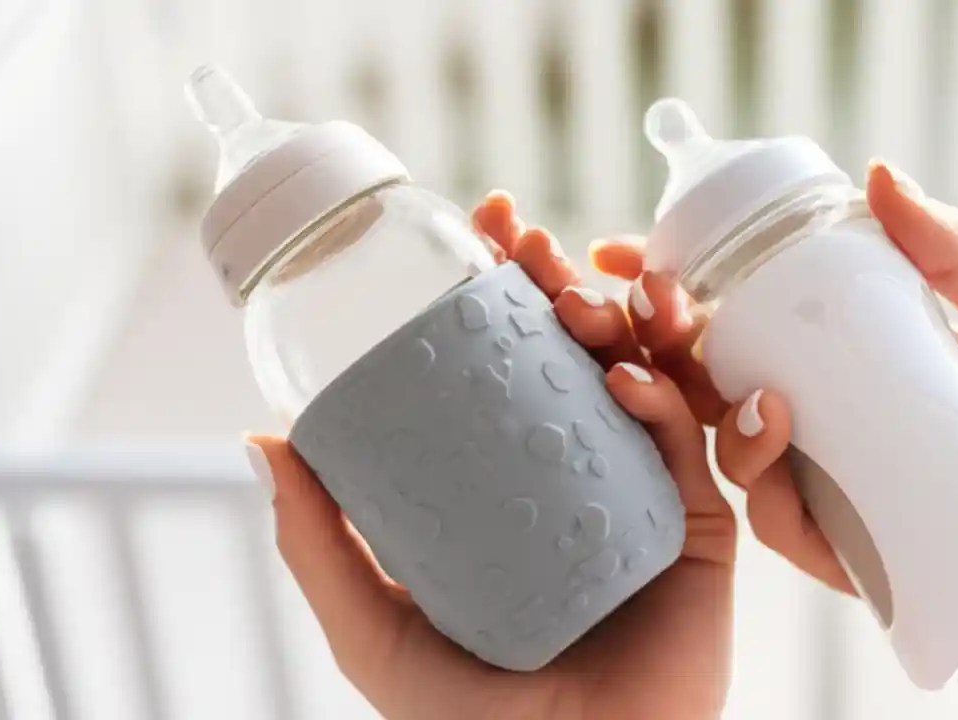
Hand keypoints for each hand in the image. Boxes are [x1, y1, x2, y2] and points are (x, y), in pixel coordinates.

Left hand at [246, 192, 754, 719]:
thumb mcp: (378, 632)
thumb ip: (321, 546)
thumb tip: (262, 439)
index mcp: (506, 486)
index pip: (501, 368)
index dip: (493, 294)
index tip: (475, 234)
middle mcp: (572, 475)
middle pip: (572, 353)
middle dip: (554, 280)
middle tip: (522, 239)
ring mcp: (635, 494)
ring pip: (636, 378)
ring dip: (613, 317)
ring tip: (574, 297)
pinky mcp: (694, 525)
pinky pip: (685, 445)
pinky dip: (660, 400)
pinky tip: (622, 377)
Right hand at [589, 160, 957, 648]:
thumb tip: (881, 172)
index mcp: (828, 347)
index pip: (726, 307)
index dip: (659, 281)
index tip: (616, 254)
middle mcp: (804, 410)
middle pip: (697, 372)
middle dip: (651, 339)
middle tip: (659, 306)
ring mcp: (812, 476)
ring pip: (720, 443)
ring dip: (702, 406)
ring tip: (757, 388)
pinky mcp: (831, 542)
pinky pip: (771, 516)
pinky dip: (761, 477)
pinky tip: (778, 434)